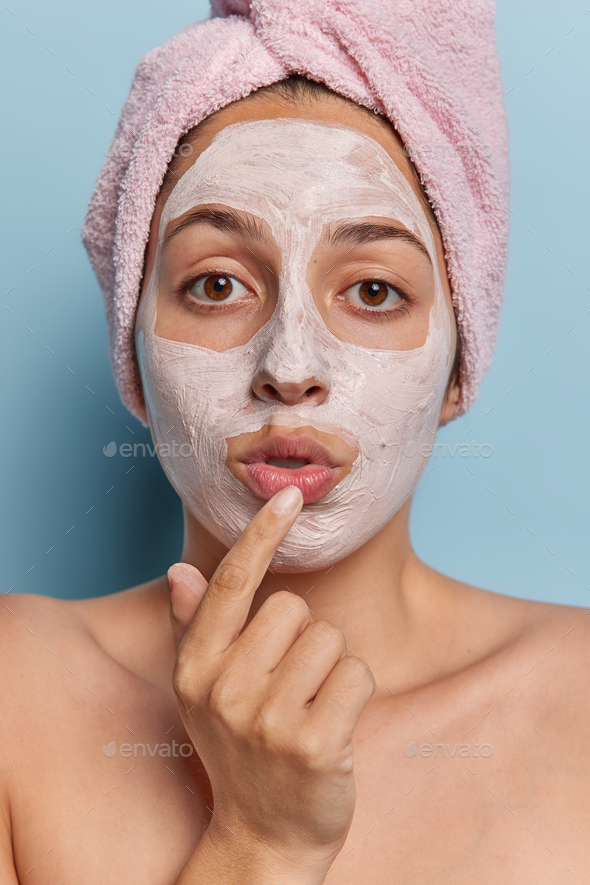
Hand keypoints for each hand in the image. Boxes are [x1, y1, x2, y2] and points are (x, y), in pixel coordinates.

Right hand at [168, 485, 375, 876]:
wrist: (264, 836)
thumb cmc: (240, 748)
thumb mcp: (204, 690)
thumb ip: (193, 628)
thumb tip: (178, 569)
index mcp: (195, 668)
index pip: (230, 584)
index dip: (261, 534)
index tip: (290, 494)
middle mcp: (224, 689)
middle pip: (295, 608)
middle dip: (304, 639)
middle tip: (291, 686)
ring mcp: (268, 719)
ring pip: (331, 638)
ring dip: (332, 668)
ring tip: (310, 708)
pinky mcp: (315, 743)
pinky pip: (358, 673)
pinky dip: (356, 692)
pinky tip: (335, 726)